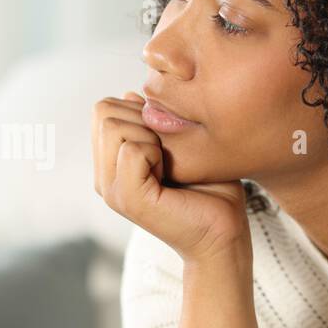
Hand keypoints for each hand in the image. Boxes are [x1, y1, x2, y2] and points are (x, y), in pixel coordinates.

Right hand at [92, 91, 251, 265]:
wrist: (224, 233)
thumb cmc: (211, 190)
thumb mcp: (178, 144)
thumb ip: (152, 120)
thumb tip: (130, 94)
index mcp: (109, 165)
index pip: (103, 109)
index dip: (137, 110)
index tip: (164, 139)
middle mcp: (103, 178)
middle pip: (103, 112)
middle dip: (141, 119)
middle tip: (166, 151)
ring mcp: (111, 190)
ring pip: (113, 126)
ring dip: (149, 134)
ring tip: (167, 163)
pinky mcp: (128, 199)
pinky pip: (132, 149)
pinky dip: (156, 153)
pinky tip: (169, 174)